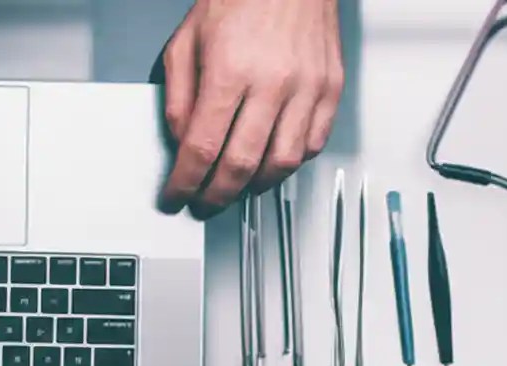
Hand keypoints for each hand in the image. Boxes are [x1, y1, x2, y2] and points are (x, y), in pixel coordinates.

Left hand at [160, 0, 343, 217]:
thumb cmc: (237, 0)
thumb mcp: (185, 44)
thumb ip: (178, 99)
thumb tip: (180, 144)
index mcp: (230, 71)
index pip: (202, 148)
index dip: (185, 182)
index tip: (176, 196)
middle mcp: (272, 82)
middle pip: (241, 165)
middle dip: (216, 196)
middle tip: (203, 203)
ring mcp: (307, 87)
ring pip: (281, 164)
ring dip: (253, 187)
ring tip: (235, 188)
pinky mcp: (331, 88)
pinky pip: (312, 144)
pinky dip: (289, 164)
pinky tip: (269, 162)